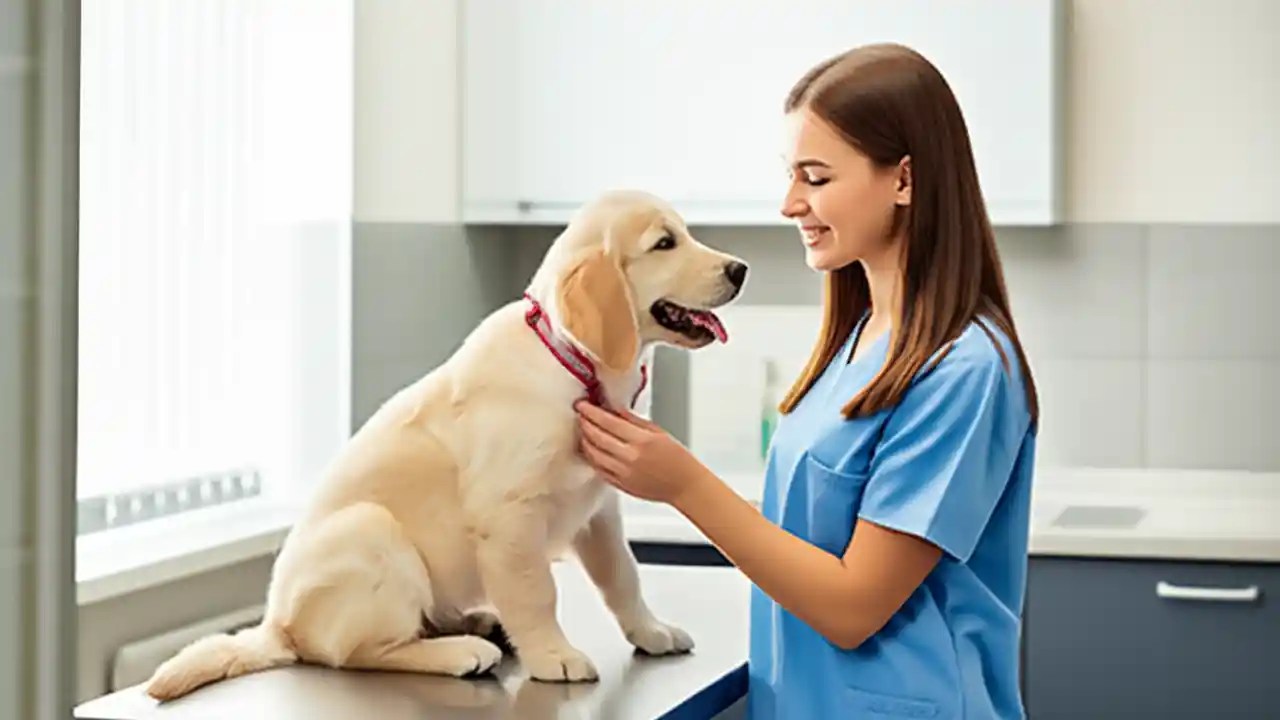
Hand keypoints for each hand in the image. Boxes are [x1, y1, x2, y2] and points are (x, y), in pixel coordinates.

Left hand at [574, 400, 707, 505]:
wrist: (684, 486)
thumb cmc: (677, 459)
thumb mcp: (658, 432)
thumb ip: (634, 421)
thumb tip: (614, 410)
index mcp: (642, 441)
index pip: (608, 422)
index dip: (591, 412)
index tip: (583, 405)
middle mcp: (630, 457)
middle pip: (597, 437)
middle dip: (585, 423)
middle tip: (580, 415)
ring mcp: (623, 473)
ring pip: (594, 454)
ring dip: (585, 440)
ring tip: (583, 431)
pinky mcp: (620, 485)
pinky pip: (598, 469)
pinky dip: (591, 457)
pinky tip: (590, 450)